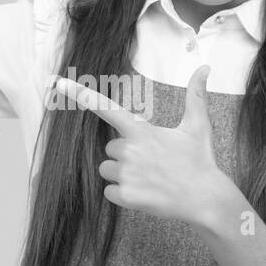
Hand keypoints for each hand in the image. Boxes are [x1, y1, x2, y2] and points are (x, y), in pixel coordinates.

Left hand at [51, 65, 230, 226]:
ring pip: (107, 169)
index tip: (59, 84)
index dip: (81, 95)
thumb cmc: (200, 160)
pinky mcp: (126, 196)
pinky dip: (123, 194)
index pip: (106, 108)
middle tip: (152, 161)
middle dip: (125, 154)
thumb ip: (196, 95)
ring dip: (122, 174)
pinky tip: (145, 192)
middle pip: (110, 148)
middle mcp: (129, 151)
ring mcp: (126, 175)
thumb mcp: (198, 126)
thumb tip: (205, 67)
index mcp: (141, 131)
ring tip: (149, 177)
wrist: (206, 199)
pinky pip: (109, 191)